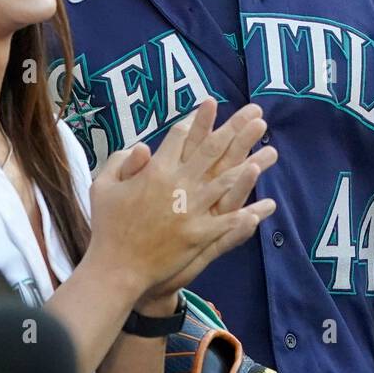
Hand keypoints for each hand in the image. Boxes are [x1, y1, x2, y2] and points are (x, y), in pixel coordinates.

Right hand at [85, 99, 275, 302]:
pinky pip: (228, 223)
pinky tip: (267, 205)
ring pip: (227, 181)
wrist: (116, 268)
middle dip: (236, 129)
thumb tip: (142, 146)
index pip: (181, 137)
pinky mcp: (199, 236)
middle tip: (255, 113)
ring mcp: (191, 211)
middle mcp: (178, 185)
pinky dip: (248, 214)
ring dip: (252, 165)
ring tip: (271, 150)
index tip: (211, 104)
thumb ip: (121, 162)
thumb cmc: (107, 226)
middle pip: (212, 150)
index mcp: (156, 171)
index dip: (197, 119)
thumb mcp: (102, 186)